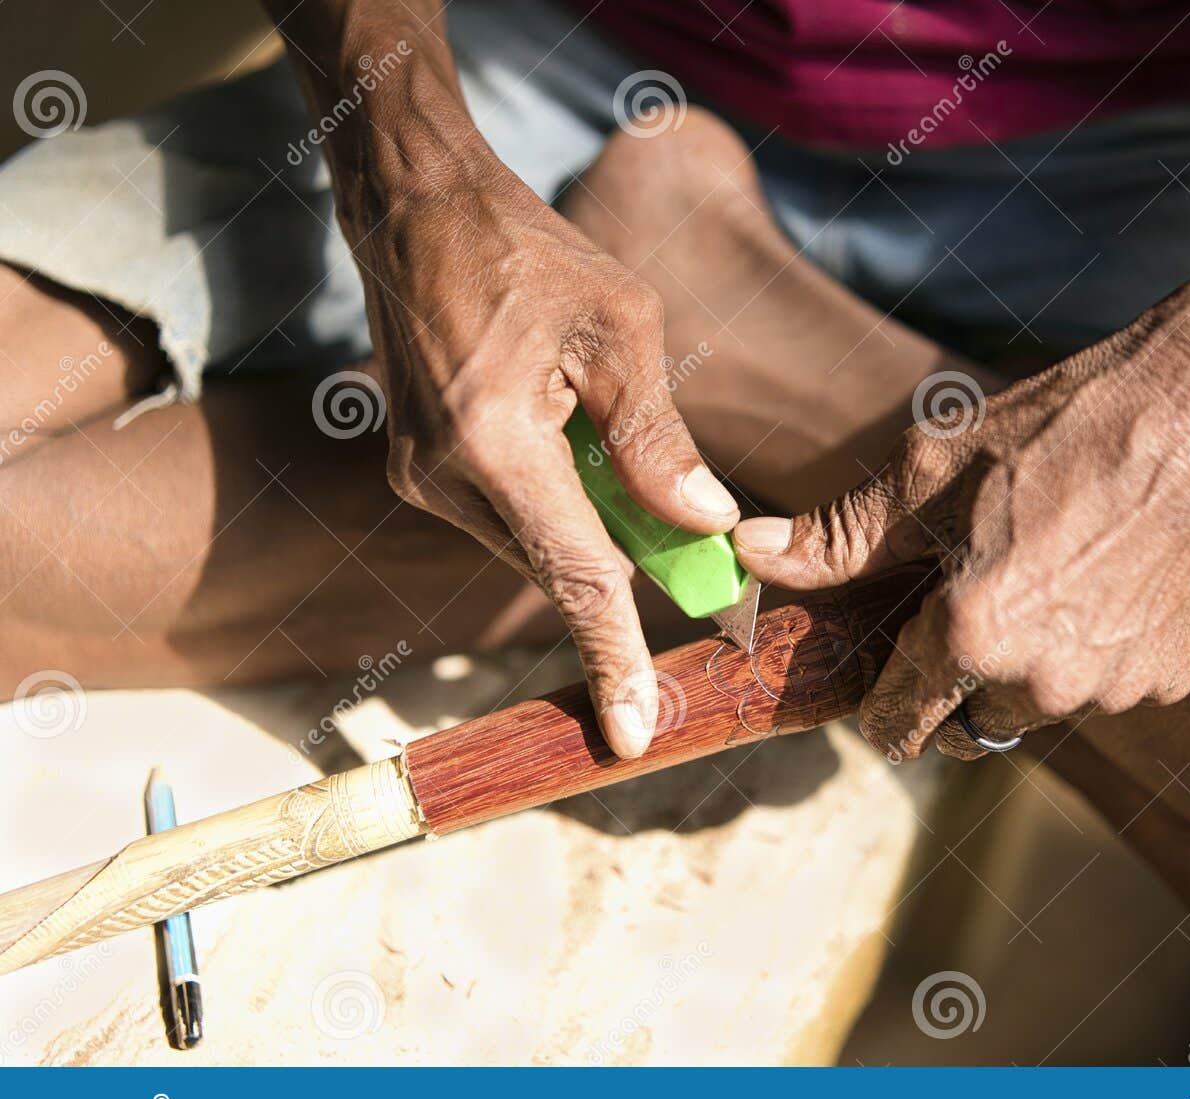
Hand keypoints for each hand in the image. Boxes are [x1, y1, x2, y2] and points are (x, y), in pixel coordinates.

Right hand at [355, 156, 737, 757]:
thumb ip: (657, 436)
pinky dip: (559, 502)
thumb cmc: (525, 251)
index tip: (634, 731)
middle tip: (699, 563)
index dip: (614, 659)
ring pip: (537, 542)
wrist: (414, 208)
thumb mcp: (619, 325)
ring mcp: (423, 479)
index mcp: (495, 444)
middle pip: (560, 567)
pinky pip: (510, 512)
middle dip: (627, 575)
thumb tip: (707, 525)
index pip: (575, 577)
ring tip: (608, 440)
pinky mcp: (421, 469)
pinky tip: (569, 434)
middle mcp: (444, 478)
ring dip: (593, 524)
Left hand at [733, 305, 1189, 759]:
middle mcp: (1044, 682)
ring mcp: (1116, 686)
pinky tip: (1103, 576)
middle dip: (958, 676)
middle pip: (969, 722)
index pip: (897, 726)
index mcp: (971, 636)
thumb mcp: (930, 467)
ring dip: (1028, 665)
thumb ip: (839, 536)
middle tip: (970, 596)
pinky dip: (1093, 650)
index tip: (885, 673)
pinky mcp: (1173, 675)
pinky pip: (1105, 686)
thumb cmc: (1062, 421)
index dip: (880, 704)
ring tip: (1043, 574)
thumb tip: (748, 556)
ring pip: (1038, 707)